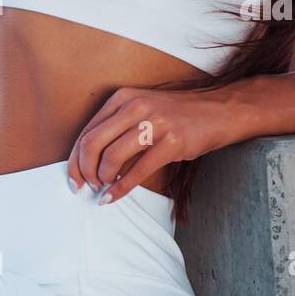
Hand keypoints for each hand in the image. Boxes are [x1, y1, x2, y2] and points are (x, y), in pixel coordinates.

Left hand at [66, 86, 241, 203]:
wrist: (220, 110)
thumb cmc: (176, 115)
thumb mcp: (141, 110)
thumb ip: (115, 128)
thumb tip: (87, 161)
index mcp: (122, 98)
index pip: (87, 131)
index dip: (75, 159)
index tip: (74, 178)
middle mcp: (135, 107)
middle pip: (92, 144)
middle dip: (84, 170)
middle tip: (86, 186)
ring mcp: (155, 123)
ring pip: (111, 157)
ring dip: (103, 179)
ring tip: (104, 188)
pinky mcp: (172, 142)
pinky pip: (137, 171)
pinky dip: (121, 189)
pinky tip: (113, 197)